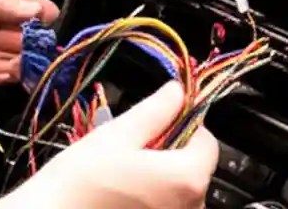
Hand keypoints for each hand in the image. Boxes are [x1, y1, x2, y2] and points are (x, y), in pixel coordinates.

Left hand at [0, 0, 58, 90]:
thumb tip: (39, 10)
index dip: (38, 8)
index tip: (53, 20)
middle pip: (19, 28)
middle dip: (35, 39)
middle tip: (49, 52)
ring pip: (11, 53)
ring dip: (24, 60)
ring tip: (34, 69)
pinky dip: (6, 75)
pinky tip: (10, 76)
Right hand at [0, 82, 219, 208]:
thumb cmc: (80, 182)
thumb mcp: (118, 134)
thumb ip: (156, 110)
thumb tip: (178, 91)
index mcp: (188, 177)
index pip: (207, 140)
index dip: (184, 123)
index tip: (159, 118)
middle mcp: (191, 206)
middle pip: (193, 166)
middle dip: (169, 150)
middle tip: (132, 144)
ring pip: (178, 189)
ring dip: (158, 175)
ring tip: (121, 170)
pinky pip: (164, 206)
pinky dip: (150, 196)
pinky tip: (121, 192)